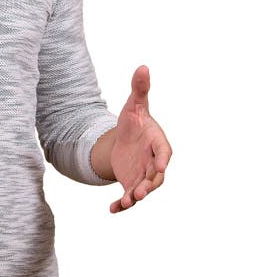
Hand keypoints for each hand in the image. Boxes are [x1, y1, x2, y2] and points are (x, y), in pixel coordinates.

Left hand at [109, 66, 171, 213]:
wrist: (124, 138)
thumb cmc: (133, 121)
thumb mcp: (134, 105)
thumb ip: (139, 89)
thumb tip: (142, 66)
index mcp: (158, 143)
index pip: (163, 152)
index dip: (162, 159)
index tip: (159, 165)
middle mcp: (153, 162)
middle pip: (155, 176)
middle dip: (149, 184)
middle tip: (141, 193)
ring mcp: (143, 175)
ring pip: (143, 189)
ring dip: (135, 196)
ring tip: (126, 202)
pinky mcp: (132, 183)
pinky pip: (128, 196)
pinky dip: (122, 204)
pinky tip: (112, 210)